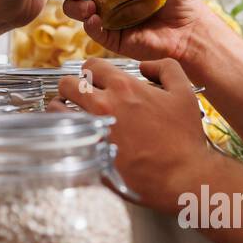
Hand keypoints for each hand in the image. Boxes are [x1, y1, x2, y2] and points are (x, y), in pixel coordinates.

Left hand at [53, 58, 213, 212]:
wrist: (183, 177)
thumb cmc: (185, 137)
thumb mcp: (184, 93)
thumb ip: (165, 68)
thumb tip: (145, 65)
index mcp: (123, 87)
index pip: (91, 65)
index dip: (93, 70)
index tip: (95, 79)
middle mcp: (103, 105)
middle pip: (67, 84)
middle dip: (71, 86)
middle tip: (77, 94)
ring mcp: (93, 131)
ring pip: (57, 110)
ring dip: (61, 109)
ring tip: (69, 113)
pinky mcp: (89, 153)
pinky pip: (65, 138)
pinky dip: (66, 134)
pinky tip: (75, 136)